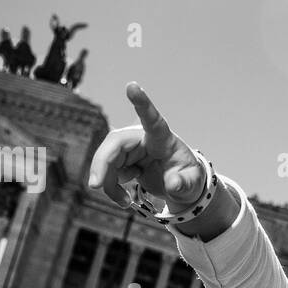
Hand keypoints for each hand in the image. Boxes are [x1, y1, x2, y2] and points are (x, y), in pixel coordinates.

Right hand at [88, 82, 206, 212]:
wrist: (179, 186)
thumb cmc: (188, 178)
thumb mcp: (192, 185)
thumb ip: (184, 184)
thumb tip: (173, 184)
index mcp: (162, 138)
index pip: (152, 118)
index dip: (142, 102)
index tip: (132, 85)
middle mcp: (142, 138)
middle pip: (115, 143)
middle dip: (102, 163)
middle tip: (95, 186)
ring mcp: (130, 148)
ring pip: (107, 159)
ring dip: (107, 182)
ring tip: (124, 202)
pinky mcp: (122, 158)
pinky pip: (107, 170)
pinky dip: (110, 187)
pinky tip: (123, 198)